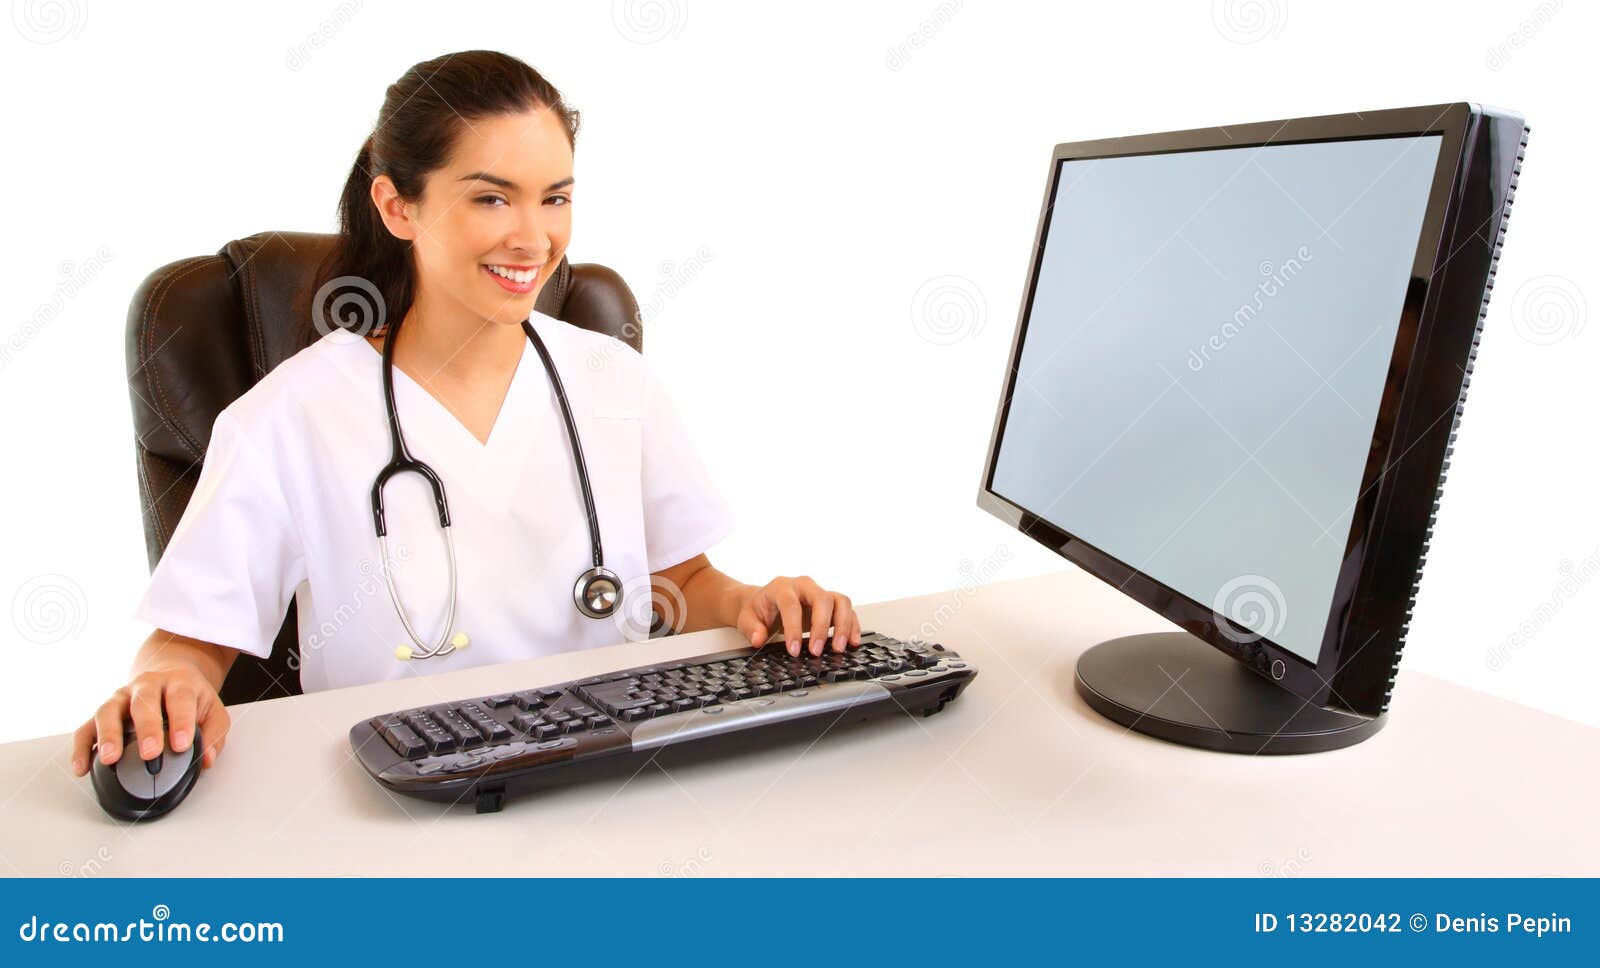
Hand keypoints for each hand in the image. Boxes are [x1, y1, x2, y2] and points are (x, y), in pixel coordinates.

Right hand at [68, 664, 230, 775]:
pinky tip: (81, 766)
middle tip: (149, 753)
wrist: (171, 671)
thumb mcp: (212, 708)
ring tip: (110, 758)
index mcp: (178, 682)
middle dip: (146, 729)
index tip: (181, 745)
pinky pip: (86, 727)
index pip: (180, 698)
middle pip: (143, 702)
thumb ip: (214, 733)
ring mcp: (122, 697)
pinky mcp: (104, 711)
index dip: (181, 721)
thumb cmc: (191, 696)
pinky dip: (81, 747)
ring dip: (108, 735)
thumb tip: (206, 759)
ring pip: (108, 710)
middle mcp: (147, 686)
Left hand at [735, 575, 861, 656]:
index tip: (794, 650)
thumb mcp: (746, 618)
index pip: (791, 605)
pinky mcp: (831, 604)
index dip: (794, 628)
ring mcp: (820, 593)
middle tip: (817, 651)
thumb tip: (758, 638)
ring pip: (840, 602)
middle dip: (821, 627)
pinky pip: (848, 610)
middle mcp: (804, 586)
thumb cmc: (758, 609)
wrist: (765, 601)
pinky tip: (852, 642)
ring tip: (839, 648)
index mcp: (782, 587)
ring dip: (844, 625)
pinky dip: (852, 625)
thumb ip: (751, 628)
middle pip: (822, 599)